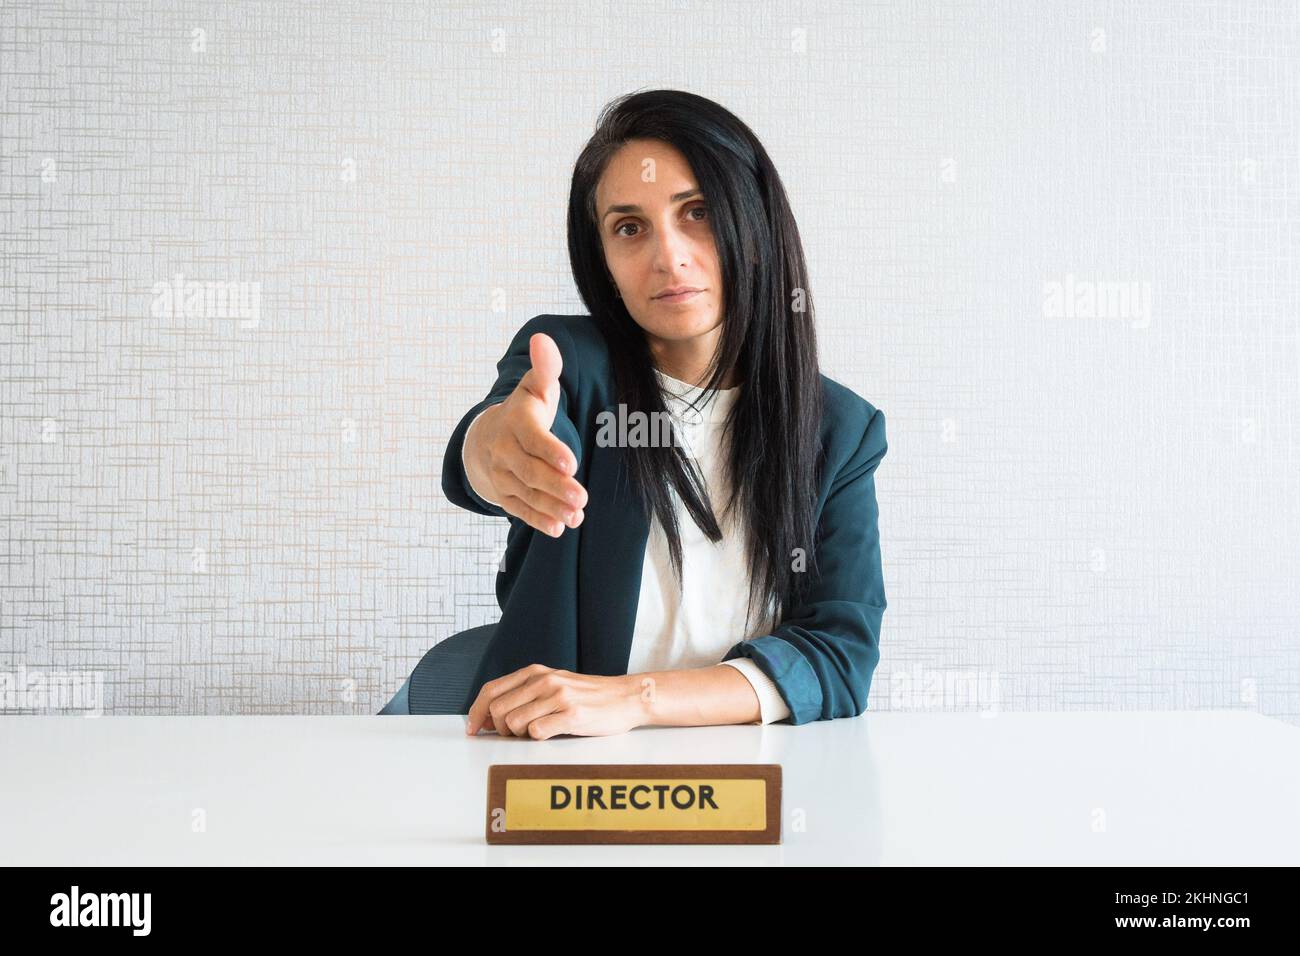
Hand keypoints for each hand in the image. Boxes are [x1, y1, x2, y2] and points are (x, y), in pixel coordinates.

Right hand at [464, 333, 587, 537]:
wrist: (486, 440)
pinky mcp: (505, 495)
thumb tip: (544, 340)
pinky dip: (539, 520)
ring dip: (552, 507)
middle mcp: (505, 451)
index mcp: (516, 423)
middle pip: (530, 472)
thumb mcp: (534, 388)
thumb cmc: (524, 412)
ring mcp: (503, 476)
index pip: (532, 438)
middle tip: (582, 497)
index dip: (550, 450)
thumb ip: (545, 368)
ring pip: (527, 494)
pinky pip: (520, 510)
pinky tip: (559, 528)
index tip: (572, 462)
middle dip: (556, 486)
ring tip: (577, 515)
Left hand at [465, 664, 647, 739]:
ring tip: (538, 733)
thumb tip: (489, 716)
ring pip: (513, 723)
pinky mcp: (572, 715)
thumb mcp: (554, 684)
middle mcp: (544, 681)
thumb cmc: (588, 696)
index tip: (473, 729)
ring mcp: (558, 697)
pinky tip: (553, 734)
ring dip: (519, 736)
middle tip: (514, 735)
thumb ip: (525, 694)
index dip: (476, 712)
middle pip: (497, 710)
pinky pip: (537, 733)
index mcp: (536, 673)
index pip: (491, 690)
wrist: (626, 697)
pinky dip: (538, 739)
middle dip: (499, 729)